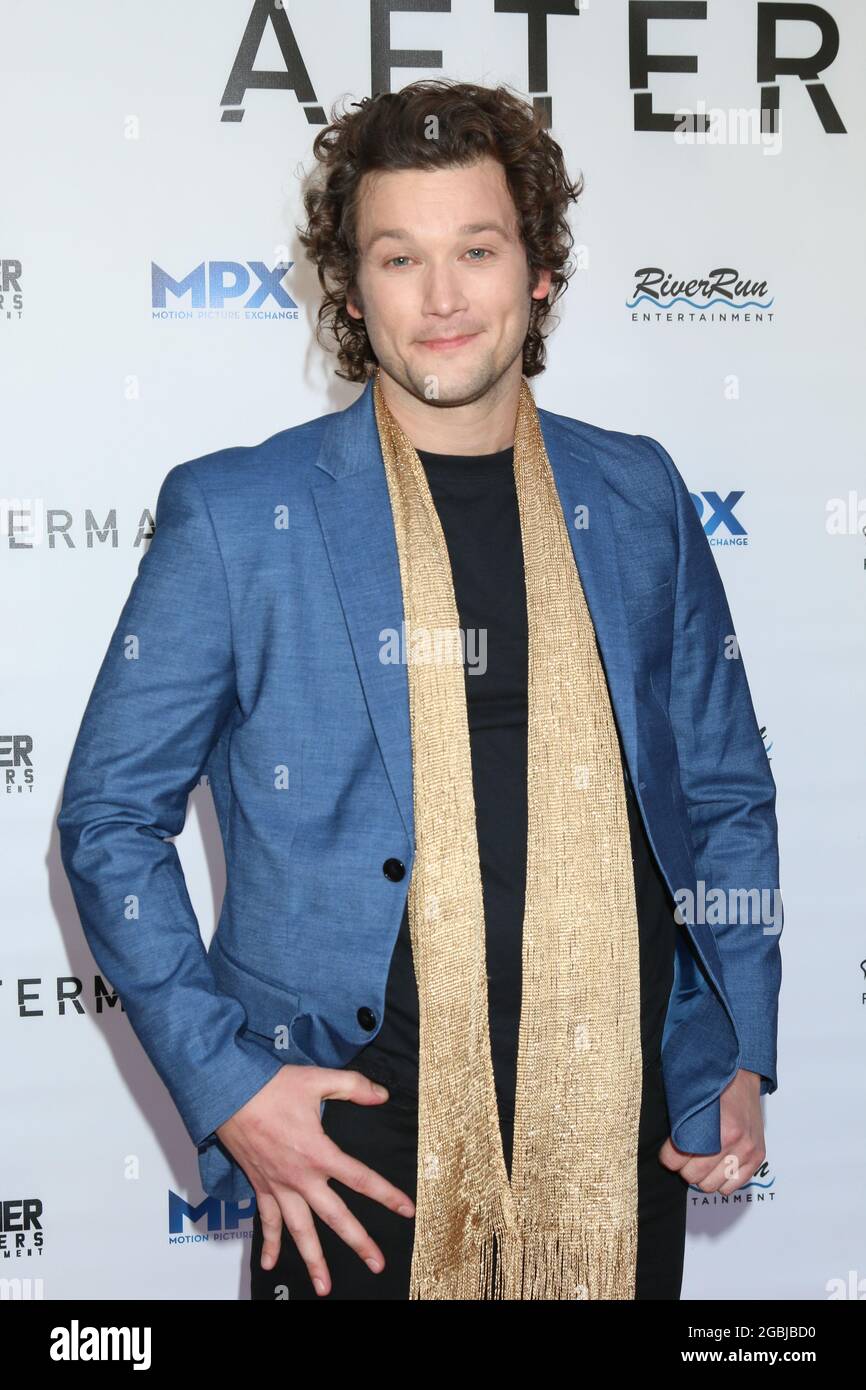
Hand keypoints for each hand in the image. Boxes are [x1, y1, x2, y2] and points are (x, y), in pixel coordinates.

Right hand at [215, 1065, 415, 1296]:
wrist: (228, 1094)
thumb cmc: (272, 1086)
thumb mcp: (318, 1080)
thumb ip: (353, 1087)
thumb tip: (382, 1095)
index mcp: (319, 1153)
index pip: (361, 1179)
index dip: (386, 1195)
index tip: (406, 1210)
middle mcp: (301, 1177)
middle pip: (335, 1217)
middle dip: (358, 1241)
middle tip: (377, 1264)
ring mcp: (279, 1186)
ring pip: (300, 1230)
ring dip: (313, 1260)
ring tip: (325, 1287)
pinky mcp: (261, 1186)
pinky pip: (266, 1221)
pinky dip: (268, 1243)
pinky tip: (268, 1265)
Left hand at [658, 1067, 765, 1193]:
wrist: (741, 1074)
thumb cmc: (713, 1087)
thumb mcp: (690, 1102)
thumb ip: (679, 1127)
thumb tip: (666, 1153)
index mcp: (713, 1126)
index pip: (674, 1160)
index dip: (668, 1157)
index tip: (669, 1152)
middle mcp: (732, 1140)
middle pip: (693, 1176)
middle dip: (685, 1167)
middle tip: (686, 1156)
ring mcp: (747, 1150)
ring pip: (712, 1186)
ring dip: (704, 1175)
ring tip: (702, 1160)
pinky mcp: (757, 1156)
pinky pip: (733, 1185)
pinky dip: (723, 1179)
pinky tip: (719, 1165)